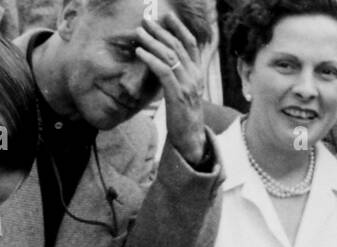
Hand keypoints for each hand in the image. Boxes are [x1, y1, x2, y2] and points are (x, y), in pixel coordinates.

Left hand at [136, 12, 206, 165]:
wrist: (191, 138)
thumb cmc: (184, 116)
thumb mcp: (183, 92)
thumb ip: (177, 77)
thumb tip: (163, 64)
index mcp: (197, 73)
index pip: (191, 44)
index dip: (179, 28)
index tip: (167, 17)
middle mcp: (195, 75)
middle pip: (178, 46)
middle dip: (161, 31)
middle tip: (146, 21)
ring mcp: (187, 84)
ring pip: (170, 56)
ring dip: (153, 42)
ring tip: (140, 33)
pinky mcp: (177, 94)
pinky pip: (164, 71)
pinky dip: (151, 59)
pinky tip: (140, 52)